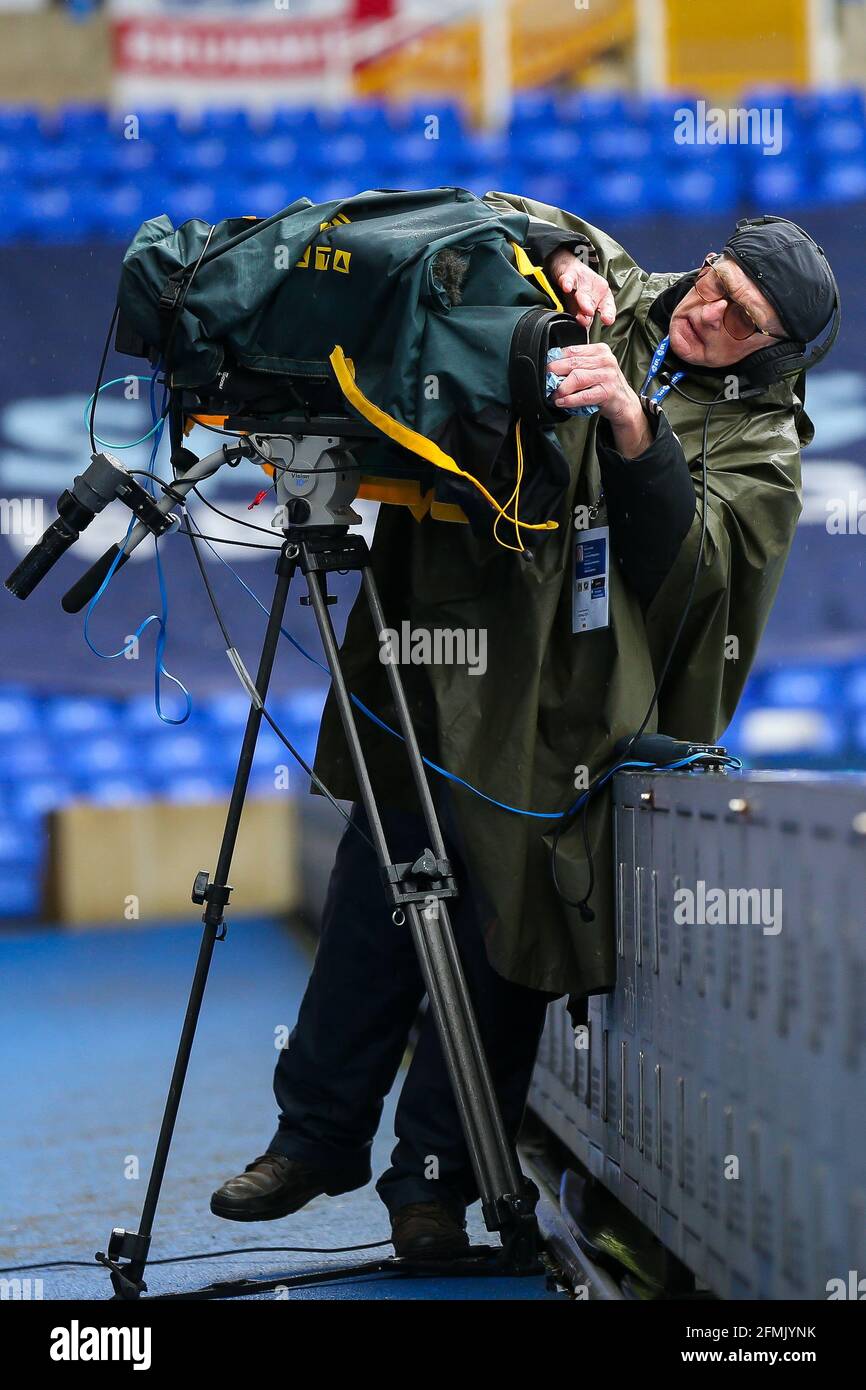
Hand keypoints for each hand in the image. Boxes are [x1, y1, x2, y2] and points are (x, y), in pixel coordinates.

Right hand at [545, 247, 615, 328]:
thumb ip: (584, 315)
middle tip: (590, 315)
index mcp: (602, 296)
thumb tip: (586, 325)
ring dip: (584, 301)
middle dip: (592, 308)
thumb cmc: (578, 288)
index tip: (607, 320)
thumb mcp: (583, 304)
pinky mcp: (569, 273)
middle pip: (593, 300)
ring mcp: (582, 280)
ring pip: (582, 292)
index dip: (608, 313)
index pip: (607, 306)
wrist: (566, 266)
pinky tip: (566, 287)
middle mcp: (594, 288)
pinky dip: (567, 283)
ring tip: (586, 308)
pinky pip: (568, 279)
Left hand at [548, 342, 651, 457]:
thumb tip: (551, 366)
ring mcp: (608, 375)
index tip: (545, 369)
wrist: (624, 402)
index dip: (555, 360)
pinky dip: (569, 399)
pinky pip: (584, 395)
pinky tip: (561, 402)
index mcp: (600, 350)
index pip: (572, 350)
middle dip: (555, 373)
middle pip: (572, 363)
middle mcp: (605, 360)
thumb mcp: (594, 368)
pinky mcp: (608, 392)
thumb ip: (578, 364)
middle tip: (545, 382)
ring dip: (561, 387)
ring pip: (577, 377)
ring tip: (553, 394)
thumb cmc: (605, 385)